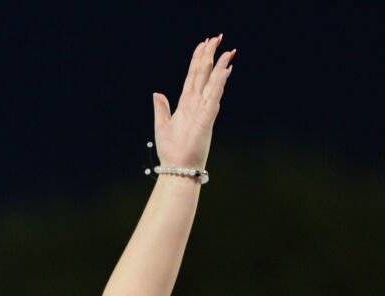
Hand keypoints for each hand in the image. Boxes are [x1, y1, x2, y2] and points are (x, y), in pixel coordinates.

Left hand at [153, 36, 234, 170]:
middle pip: (204, 73)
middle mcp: (196, 104)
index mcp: (186, 104)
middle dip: (210, 54)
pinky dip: (220, 82)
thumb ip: (161, 108)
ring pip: (212, 82)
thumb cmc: (171, 151)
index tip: (204, 44)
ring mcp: (203, 109)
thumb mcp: (162, 126)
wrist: (178, 168)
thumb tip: (157, 92)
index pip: (193, 76)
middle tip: (217, 37)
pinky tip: (225, 69)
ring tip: (227, 49)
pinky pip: (215, 95)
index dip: (198, 59)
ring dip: (219, 65)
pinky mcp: (207, 117)